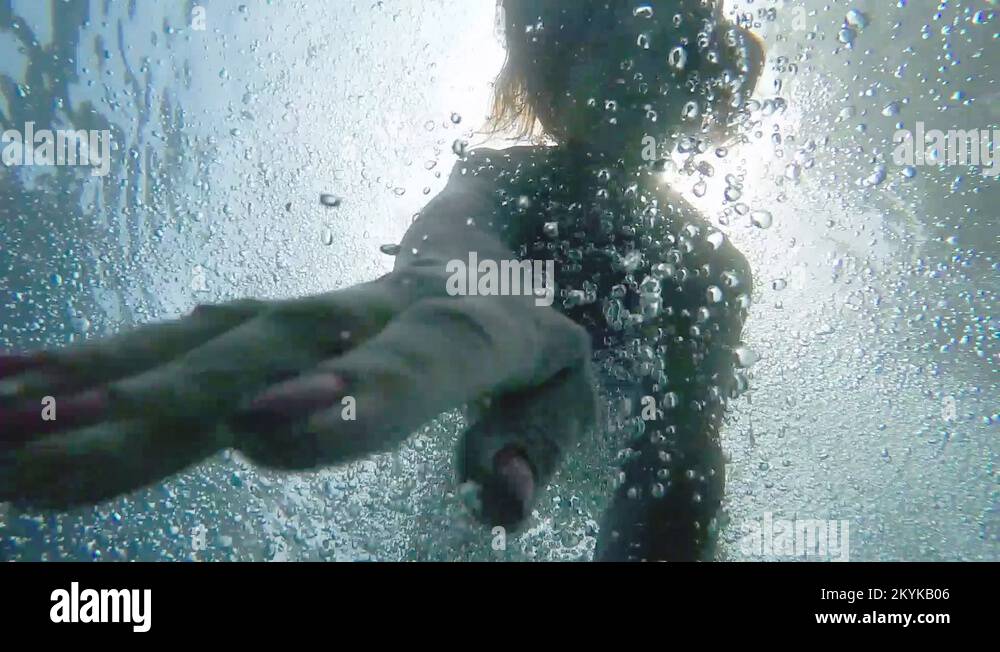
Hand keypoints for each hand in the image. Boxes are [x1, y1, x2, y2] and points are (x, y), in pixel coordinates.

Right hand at [0, 264, 594, 512]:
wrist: (498, 233)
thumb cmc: (534, 331)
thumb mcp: (570, 389)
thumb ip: (538, 442)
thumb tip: (492, 494)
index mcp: (464, 327)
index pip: (409, 364)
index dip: (343, 399)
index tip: (255, 431)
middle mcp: (374, 310)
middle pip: (271, 349)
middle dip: (169, 395)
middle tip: (57, 436)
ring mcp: (315, 310)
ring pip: (208, 338)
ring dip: (105, 374)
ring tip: (4, 411)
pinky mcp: (273, 318)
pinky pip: (189, 335)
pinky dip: (110, 356)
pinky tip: (23, 375)